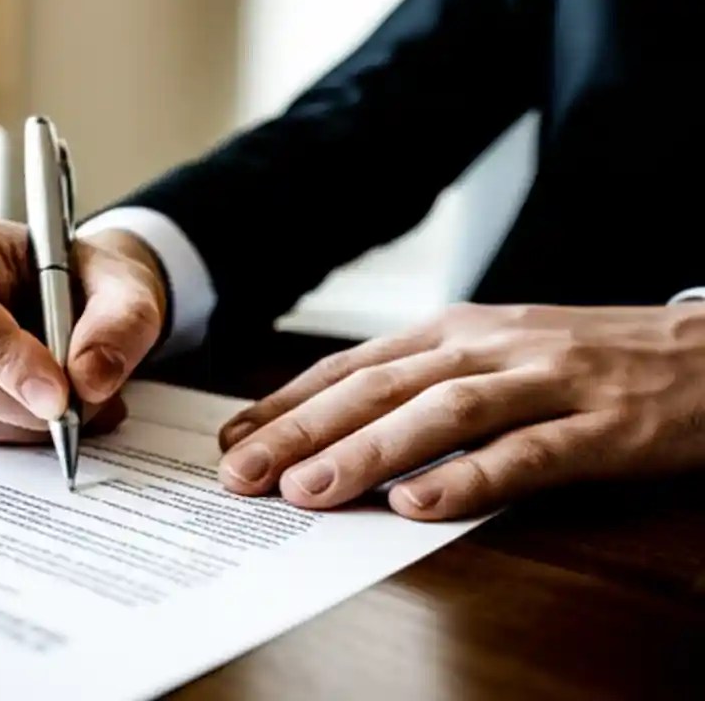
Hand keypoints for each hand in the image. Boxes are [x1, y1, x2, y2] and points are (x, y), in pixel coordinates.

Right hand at [0, 217, 166, 441]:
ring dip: (34, 420)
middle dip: (23, 401)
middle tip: (84, 406)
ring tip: (88, 398)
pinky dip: (33, 431)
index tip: (58, 394)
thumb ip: (120, 323)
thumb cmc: (92, 279)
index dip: (1, 356)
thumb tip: (90, 382)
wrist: (85, 298)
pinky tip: (68, 407)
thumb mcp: (127, 284)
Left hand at [216, 303, 704, 519]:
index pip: (352, 367)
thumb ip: (422, 383)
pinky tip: (418, 505)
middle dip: (301, 430)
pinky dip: (470, 478)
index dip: (287, 403)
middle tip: (241, 474)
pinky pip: (529, 453)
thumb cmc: (584, 360)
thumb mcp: (493, 353)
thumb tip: (334, 425)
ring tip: (308, 492)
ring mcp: (548, 380)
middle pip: (379, 388)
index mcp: (455, 330)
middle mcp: (491, 345)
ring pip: (442, 413)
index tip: (231, 440)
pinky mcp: (604, 425)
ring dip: (368, 453)